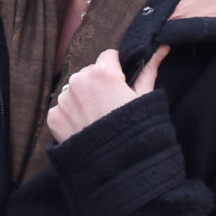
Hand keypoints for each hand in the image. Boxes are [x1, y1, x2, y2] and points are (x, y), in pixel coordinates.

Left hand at [48, 45, 168, 143]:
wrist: (116, 167)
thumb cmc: (136, 130)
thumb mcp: (145, 99)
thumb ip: (149, 70)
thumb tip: (162, 47)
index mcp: (103, 72)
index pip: (108, 56)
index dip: (116, 70)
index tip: (121, 85)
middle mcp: (79, 80)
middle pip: (89, 73)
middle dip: (98, 84)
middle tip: (110, 105)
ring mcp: (64, 99)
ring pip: (74, 90)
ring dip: (83, 99)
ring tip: (98, 119)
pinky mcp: (54, 116)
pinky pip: (62, 108)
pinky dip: (71, 116)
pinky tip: (85, 128)